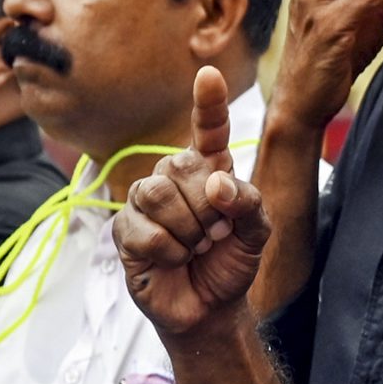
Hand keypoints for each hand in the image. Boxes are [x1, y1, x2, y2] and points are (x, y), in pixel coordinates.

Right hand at [117, 68, 271, 341]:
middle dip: (205, 207)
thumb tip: (218, 182)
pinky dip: (168, 250)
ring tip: (194, 246)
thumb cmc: (231, 263)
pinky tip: (172, 259)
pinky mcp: (125, 230)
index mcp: (210, 172)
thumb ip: (248, 202)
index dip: (208, 104)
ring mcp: (145, 203)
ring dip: (186, 229)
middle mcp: (174, 180)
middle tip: (214, 234)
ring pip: (157, 192)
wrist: (209, 308)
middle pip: (180, 165)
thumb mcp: (257, 233)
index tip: (209, 75)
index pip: (209, 131)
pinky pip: (144, 228)